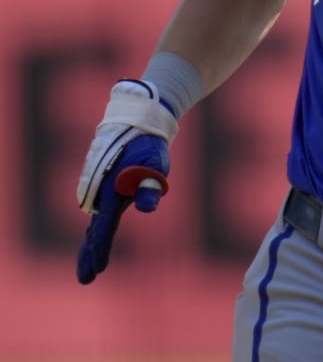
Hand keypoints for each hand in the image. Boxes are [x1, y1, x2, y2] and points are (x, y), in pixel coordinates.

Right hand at [76, 80, 176, 284]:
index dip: (100, 249)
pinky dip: (96, 230)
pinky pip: (99, 214)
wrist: (136, 126)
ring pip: (94, 224)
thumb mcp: (154, 164)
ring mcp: (100, 191)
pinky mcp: (105, 188)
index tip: (98, 269)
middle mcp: (100, 194)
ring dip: (91, 245)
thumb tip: (147, 208)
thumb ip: (149, 187)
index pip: (104, 228)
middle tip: (85, 279)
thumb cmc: (148, 146)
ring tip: (89, 267)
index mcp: (110, 191)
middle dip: (89, 255)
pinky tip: (95, 241)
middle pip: (93, 231)